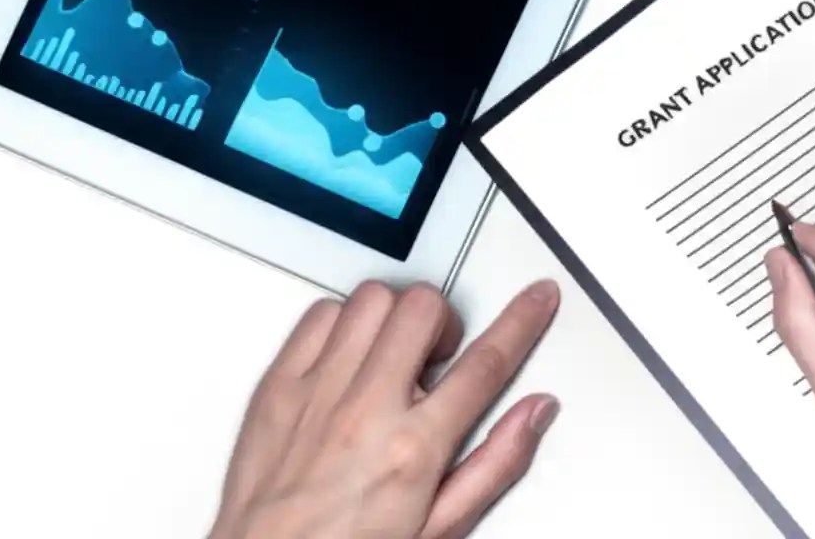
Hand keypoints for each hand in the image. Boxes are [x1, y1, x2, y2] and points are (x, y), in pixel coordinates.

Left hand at [209, 279, 560, 538]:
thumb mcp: (440, 525)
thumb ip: (495, 462)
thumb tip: (533, 414)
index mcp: (413, 450)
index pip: (485, 364)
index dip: (521, 321)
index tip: (537, 299)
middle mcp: (365, 411)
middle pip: (423, 310)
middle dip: (444, 320)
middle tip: (440, 352)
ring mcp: (317, 392)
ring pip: (371, 300)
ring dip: (394, 318)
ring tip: (394, 353)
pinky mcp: (277, 385)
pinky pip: (318, 315)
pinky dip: (343, 322)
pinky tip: (351, 353)